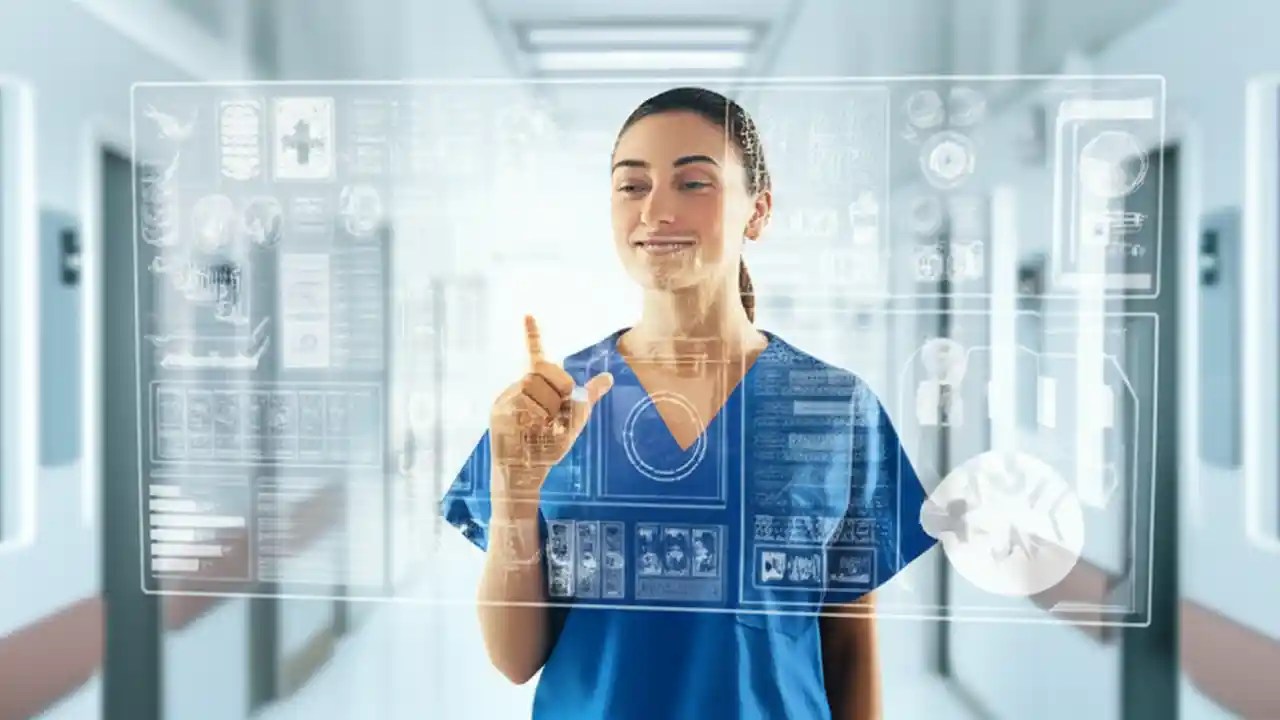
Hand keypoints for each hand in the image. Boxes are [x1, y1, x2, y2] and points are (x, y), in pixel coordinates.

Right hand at [489, 315, 612, 498]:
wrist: (525, 475)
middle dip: (559, 389)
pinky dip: (536, 418)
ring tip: (544, 429)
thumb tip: (607, 377)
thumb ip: (586, 397)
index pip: (535, 356)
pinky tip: (532, 431)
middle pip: (543, 370)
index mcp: (534, 387)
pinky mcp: (498, 412)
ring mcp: (505, 400)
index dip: (533, 335)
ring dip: (549, 408)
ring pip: (535, 386)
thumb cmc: (547, 449)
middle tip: (558, 415)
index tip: (528, 314)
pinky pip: (524, 403)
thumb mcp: (573, 422)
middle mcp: (517, 388)